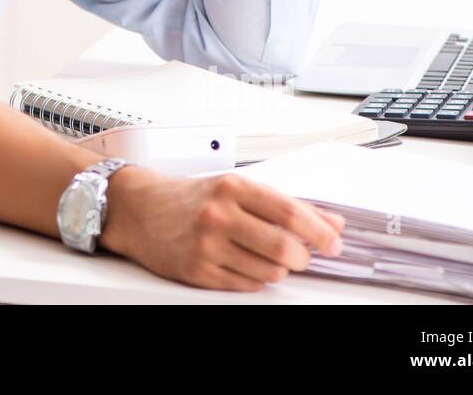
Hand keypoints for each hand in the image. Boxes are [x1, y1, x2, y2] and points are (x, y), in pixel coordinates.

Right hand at [100, 166, 345, 291]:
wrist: (139, 210)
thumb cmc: (190, 198)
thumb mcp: (235, 190)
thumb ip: (284, 205)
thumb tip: (331, 222)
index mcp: (231, 187)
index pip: (289, 211)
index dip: (319, 231)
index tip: (333, 242)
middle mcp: (218, 214)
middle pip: (283, 247)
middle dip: (302, 257)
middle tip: (302, 256)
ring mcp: (206, 245)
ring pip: (269, 271)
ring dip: (279, 269)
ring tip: (265, 257)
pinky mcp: (197, 271)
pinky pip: (246, 285)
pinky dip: (256, 279)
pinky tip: (245, 264)